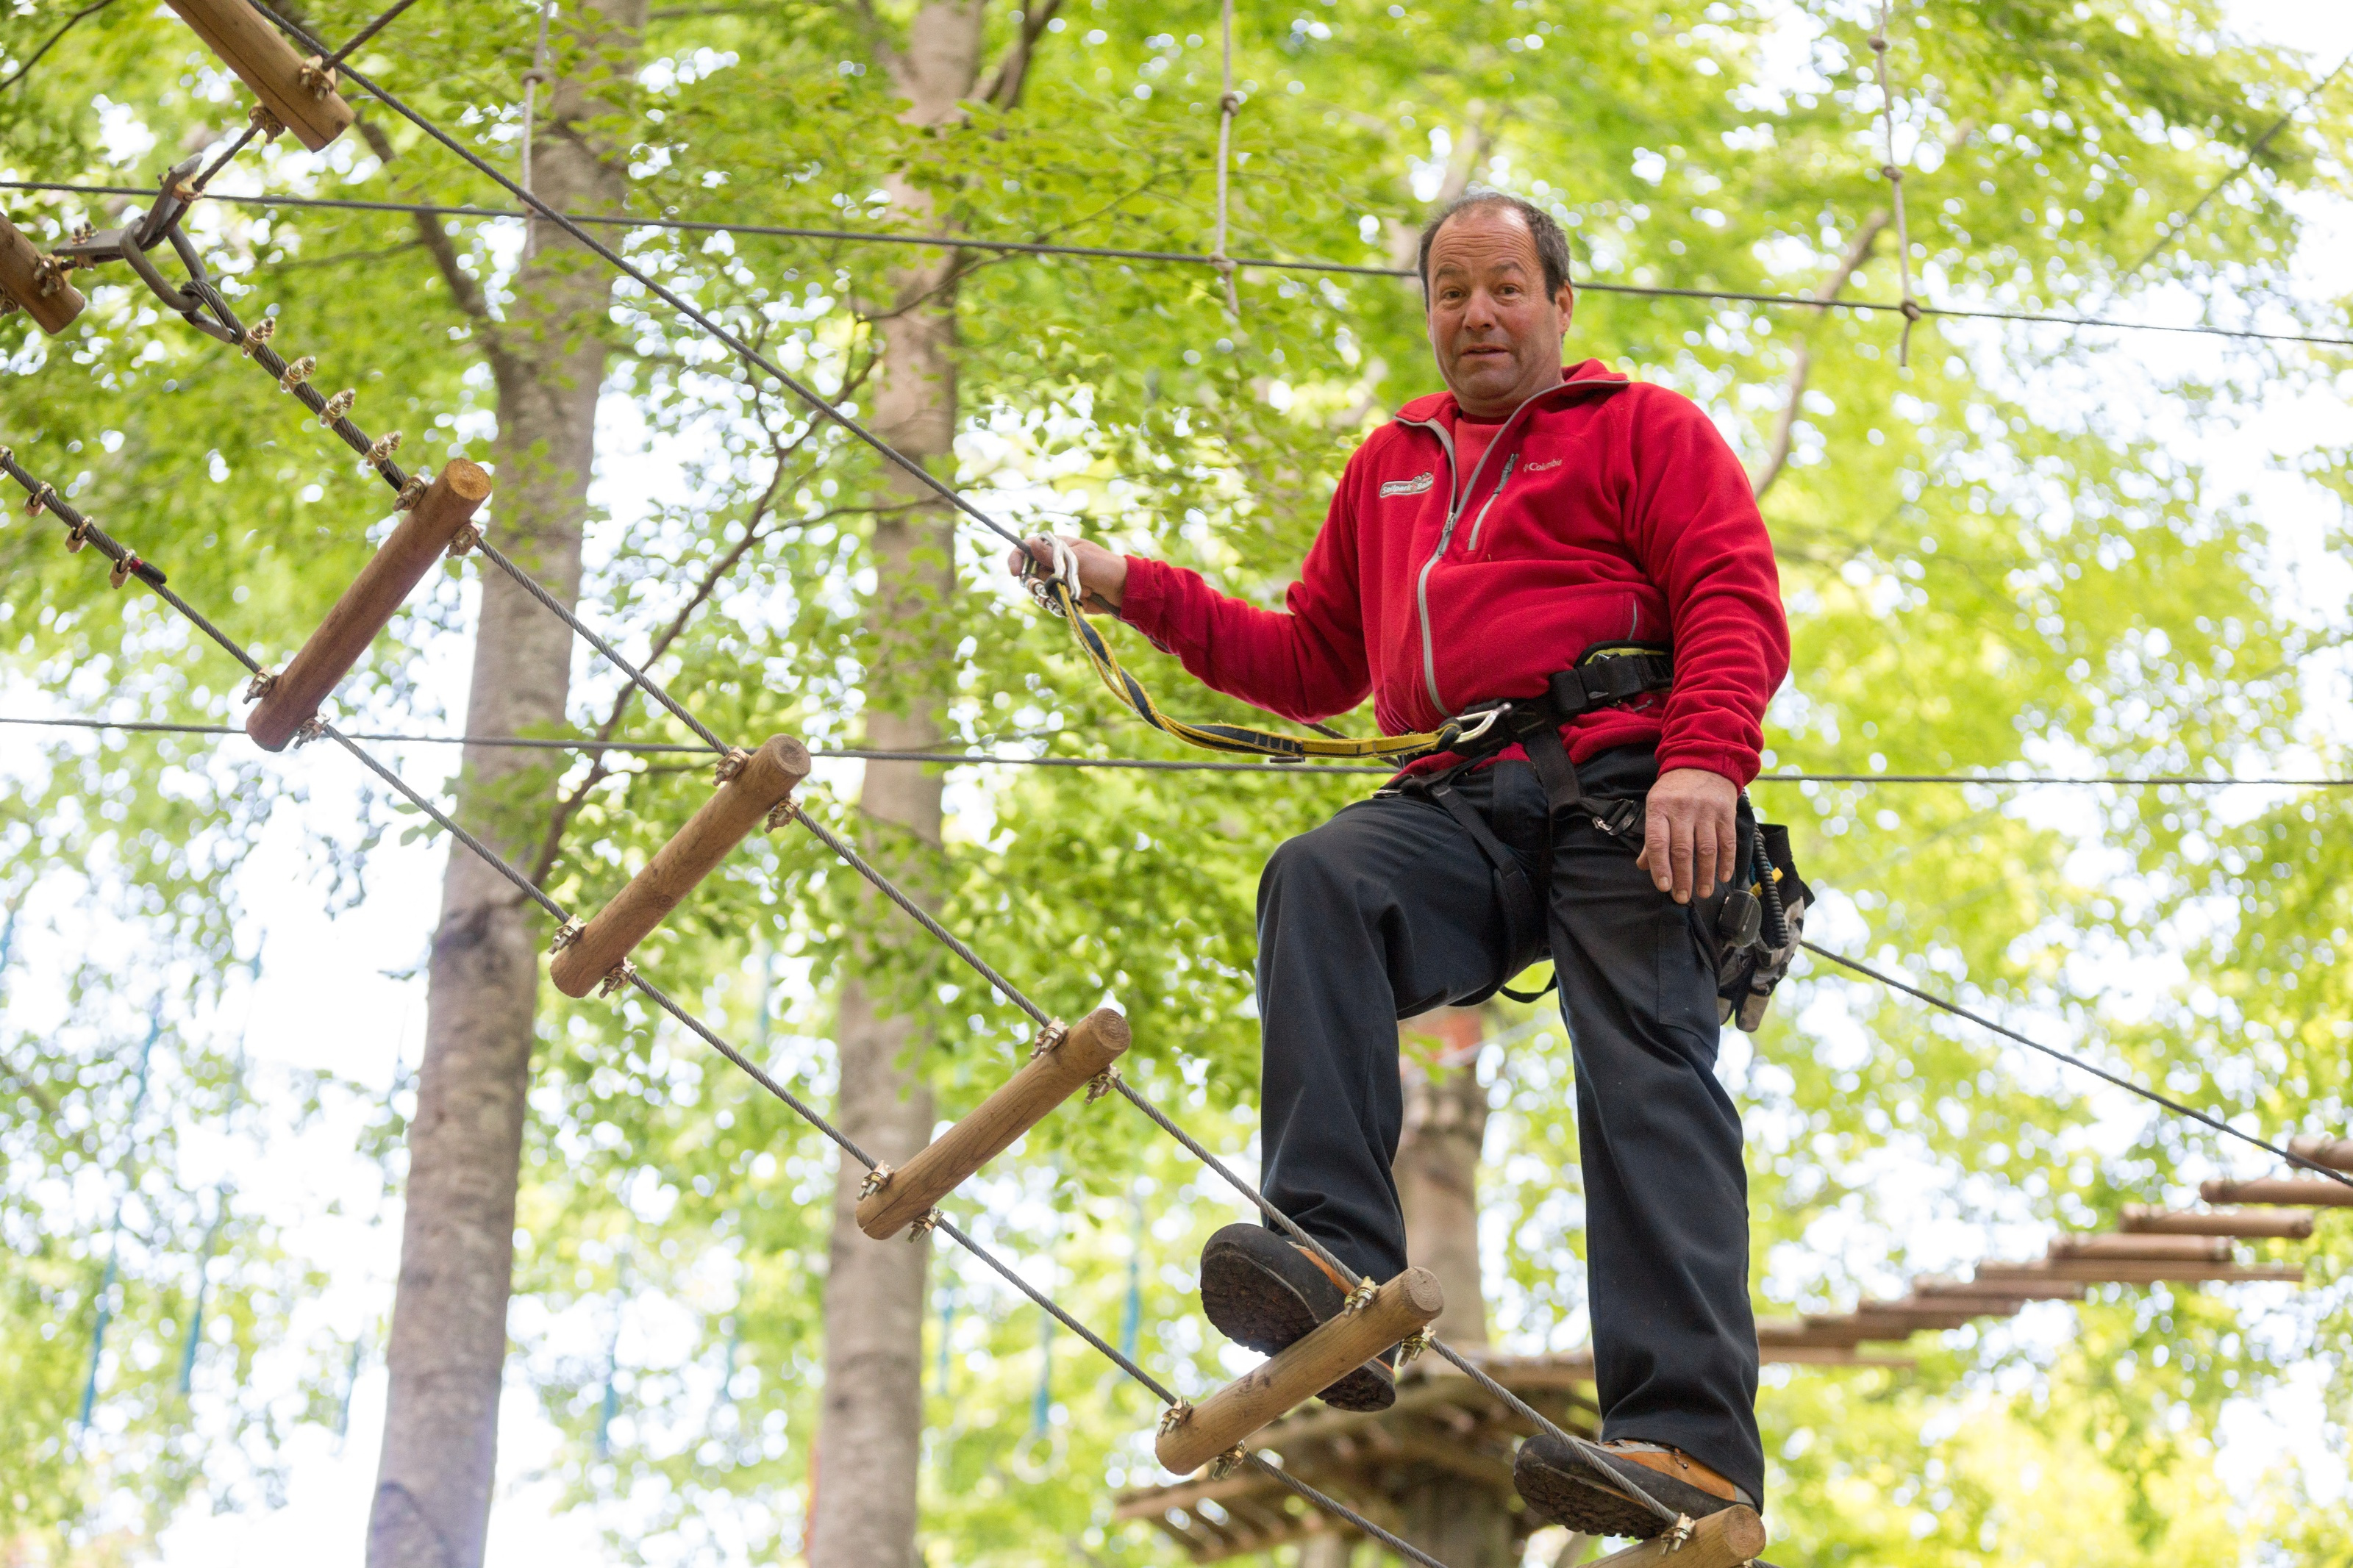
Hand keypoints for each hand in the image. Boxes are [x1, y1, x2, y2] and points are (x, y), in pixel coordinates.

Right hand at [1006, 534, 1127, 612]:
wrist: (1122, 590)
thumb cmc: (1104, 568)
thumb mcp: (1080, 559)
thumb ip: (1054, 555)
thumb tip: (1031, 545)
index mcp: (1056, 547)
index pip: (1027, 548)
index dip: (1016, 559)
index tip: (1015, 573)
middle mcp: (1053, 563)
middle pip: (1030, 574)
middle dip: (1042, 582)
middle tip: (1059, 584)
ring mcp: (1057, 580)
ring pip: (1038, 591)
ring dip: (1055, 594)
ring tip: (1077, 591)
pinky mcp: (1062, 596)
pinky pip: (1049, 603)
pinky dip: (1061, 604)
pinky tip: (1078, 600)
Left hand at [1635, 767, 1738, 904]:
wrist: (1704, 760)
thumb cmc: (1674, 790)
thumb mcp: (1656, 806)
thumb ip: (1651, 837)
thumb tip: (1643, 866)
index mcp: (1659, 807)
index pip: (1657, 841)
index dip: (1660, 867)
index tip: (1663, 886)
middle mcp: (1683, 809)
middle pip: (1682, 850)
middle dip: (1682, 878)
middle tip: (1682, 897)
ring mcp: (1706, 810)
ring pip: (1706, 849)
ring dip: (1705, 875)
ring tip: (1703, 892)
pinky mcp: (1726, 812)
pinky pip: (1727, 841)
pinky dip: (1726, 862)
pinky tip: (1723, 876)